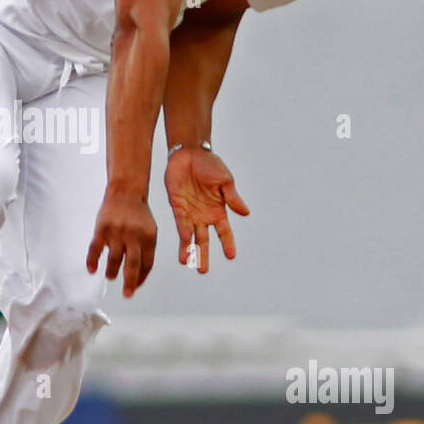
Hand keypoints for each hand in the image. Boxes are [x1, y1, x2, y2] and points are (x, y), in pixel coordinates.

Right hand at [87, 188, 156, 298]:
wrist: (125, 191)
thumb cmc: (138, 213)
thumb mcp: (150, 229)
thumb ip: (146, 249)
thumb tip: (140, 274)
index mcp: (148, 237)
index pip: (147, 263)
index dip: (142, 277)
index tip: (136, 286)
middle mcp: (133, 236)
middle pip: (132, 265)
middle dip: (130, 282)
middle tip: (127, 294)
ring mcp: (117, 232)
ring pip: (114, 259)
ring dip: (113, 272)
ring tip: (111, 277)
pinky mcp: (102, 229)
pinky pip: (96, 249)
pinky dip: (93, 261)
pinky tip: (92, 269)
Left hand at [165, 147, 248, 273]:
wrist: (190, 152)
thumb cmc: (210, 165)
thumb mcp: (225, 181)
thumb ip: (233, 198)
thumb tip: (246, 213)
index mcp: (218, 210)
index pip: (223, 232)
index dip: (227, 244)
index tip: (231, 256)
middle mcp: (203, 215)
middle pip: (203, 239)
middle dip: (202, 255)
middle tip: (202, 270)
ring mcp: (189, 212)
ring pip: (189, 236)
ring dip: (188, 249)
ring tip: (187, 263)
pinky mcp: (176, 205)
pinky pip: (179, 222)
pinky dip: (182, 231)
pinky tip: (184, 241)